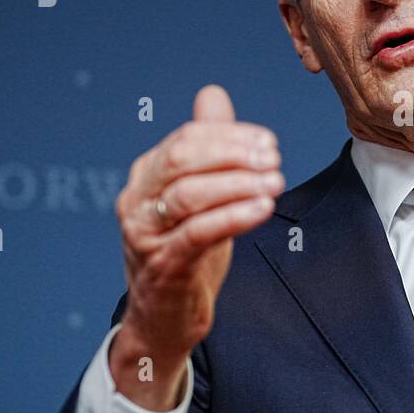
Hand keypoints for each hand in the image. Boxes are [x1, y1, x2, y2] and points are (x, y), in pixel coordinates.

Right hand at [110, 84, 283, 409]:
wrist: (163, 318)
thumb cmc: (185, 251)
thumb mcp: (199, 195)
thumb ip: (206, 146)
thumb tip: (212, 94)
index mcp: (146, 177)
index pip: (186, 139)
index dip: (230, 135)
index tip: (268, 142)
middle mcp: (137, 201)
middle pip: (182, 158)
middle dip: (233, 153)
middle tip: (273, 158)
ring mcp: (145, 234)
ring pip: (190, 194)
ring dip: (239, 183)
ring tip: (275, 181)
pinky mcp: (163, 266)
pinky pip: (198, 232)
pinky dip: (234, 215)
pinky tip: (262, 207)